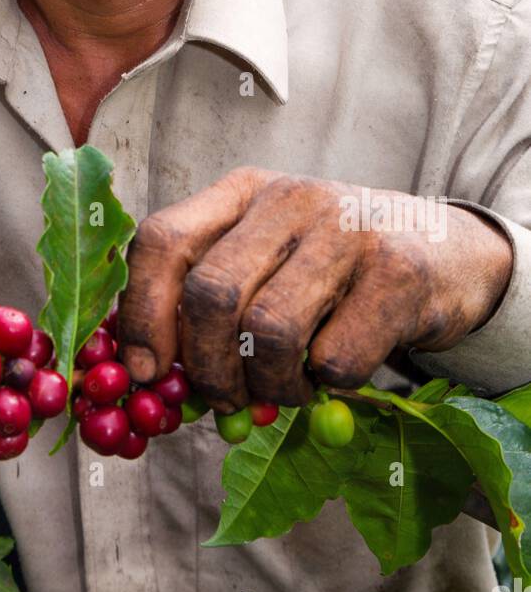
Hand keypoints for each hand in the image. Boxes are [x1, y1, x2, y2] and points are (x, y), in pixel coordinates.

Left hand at [117, 167, 513, 411]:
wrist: (448, 250)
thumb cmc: (336, 267)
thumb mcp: (271, 257)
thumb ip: (212, 301)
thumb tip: (154, 380)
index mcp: (242, 191)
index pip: (162, 240)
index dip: (141, 313)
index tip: (145, 371)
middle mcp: (289, 198)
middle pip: (210, 293)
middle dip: (206, 367)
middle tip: (224, 400)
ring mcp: (345, 229)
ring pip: (270, 332)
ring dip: (270, 386)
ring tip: (287, 388)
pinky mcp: (397, 272)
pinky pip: (335, 359)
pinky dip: (326, 387)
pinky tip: (335, 374)